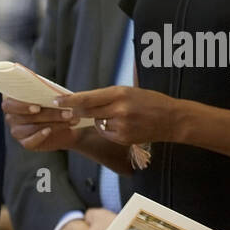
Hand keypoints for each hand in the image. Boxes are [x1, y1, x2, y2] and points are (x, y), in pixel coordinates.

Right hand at [3, 96, 82, 151]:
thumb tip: (52, 94)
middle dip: (47, 114)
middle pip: (24, 117)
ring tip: (69, 119)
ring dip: (52, 123)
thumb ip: (46, 92)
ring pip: (31, 128)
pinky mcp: (26, 142)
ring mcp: (16, 131)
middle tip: (67, 112)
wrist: (65, 123)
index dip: (21, 106)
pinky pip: (30, 142)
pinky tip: (50, 131)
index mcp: (12, 100)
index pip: (9, 103)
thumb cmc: (54, 103)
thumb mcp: (51, 95)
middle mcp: (11, 116)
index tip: (37, 108)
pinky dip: (40, 136)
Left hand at [54, 86, 177, 146]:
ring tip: (116, 115)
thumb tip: (85, 99)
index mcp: (120, 93)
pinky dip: (108, 129)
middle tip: (63, 108)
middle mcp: (119, 109)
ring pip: (97, 123)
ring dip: (97, 119)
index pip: (87, 97)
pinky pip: (106, 133)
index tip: (57, 100)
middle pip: (87, 111)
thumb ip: (108, 96)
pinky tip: (122, 125)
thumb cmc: (150, 101)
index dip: (70, 100)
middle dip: (74, 111)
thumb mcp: (129, 91)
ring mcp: (121, 126)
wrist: (172, 119)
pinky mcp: (124, 138)